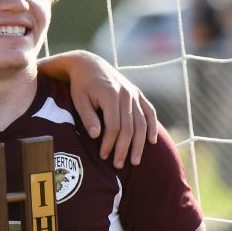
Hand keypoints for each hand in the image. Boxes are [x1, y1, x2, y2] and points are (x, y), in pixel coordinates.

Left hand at [62, 50, 158, 167]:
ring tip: (136, 161)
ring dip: (140, 144)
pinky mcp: (138, 93)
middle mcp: (126, 94)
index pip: (114, 126)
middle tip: (119, 165)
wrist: (89, 64)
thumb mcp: (79, 100)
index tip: (103, 156)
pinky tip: (152, 141)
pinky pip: (149, 111)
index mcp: (111, 95)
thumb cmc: (81, 85)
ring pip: (142, 122)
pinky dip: (152, 126)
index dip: (109, 143)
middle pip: (130, 127)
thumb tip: (96, 136)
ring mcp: (134, 93)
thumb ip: (88, 117)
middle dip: (124, 149)